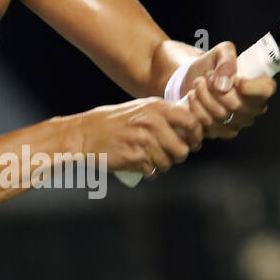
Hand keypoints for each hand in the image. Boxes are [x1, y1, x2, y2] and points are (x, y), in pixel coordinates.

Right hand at [77, 96, 202, 178]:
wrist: (83, 135)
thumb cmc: (111, 122)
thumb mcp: (138, 108)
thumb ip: (162, 114)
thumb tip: (188, 127)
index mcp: (156, 107)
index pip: (191, 122)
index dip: (196, 136)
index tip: (193, 142)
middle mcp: (152, 123)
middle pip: (182, 149)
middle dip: (178, 155)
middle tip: (169, 154)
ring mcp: (143, 141)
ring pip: (168, 163)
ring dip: (162, 165)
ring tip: (150, 158)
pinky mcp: (134, 158)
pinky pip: (153, 171)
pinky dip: (149, 172)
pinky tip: (140, 164)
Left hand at [178, 41, 275, 137]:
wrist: (194, 79)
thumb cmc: (215, 67)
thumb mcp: (222, 52)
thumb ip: (226, 60)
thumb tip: (224, 82)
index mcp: (260, 87)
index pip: (266, 90)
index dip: (250, 86)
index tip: (235, 78)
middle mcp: (252, 109)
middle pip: (237, 105)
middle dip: (216, 88)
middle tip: (208, 76)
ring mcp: (237, 123)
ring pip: (220, 115)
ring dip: (203, 96)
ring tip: (198, 83)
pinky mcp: (219, 132)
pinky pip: (207, 125)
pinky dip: (196, 108)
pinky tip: (194, 97)